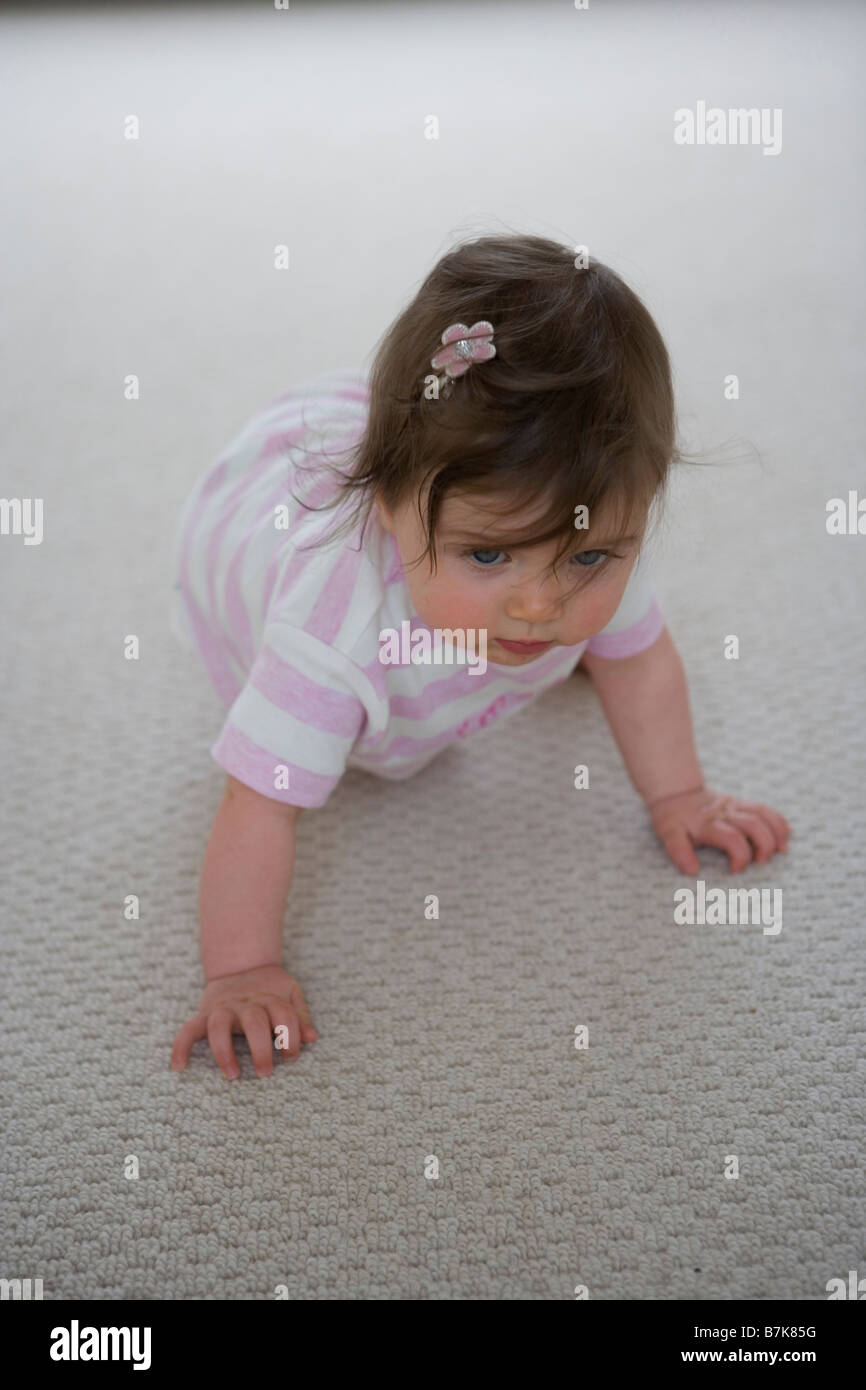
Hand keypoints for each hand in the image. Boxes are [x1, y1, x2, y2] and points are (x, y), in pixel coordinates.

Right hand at [170, 964, 318, 1079]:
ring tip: (232, 1075)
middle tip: (266, 1072)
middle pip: (253, 1021)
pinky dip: (181, 1046)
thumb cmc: (271, 988)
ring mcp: (223, 1008)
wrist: (242, 964)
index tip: (290, 1057)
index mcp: (270, 998)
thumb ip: (300, 1016)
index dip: (291, 1036)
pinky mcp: (205, 1014)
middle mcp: (246, 1003)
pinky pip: (188, 1029)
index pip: (284, 1015)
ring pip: (219, 1025)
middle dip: (260, 1047)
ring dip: (224, 1051)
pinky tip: (178, 1066)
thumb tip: (312, 1039)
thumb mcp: (290, 994)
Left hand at [648, 787, 790, 873]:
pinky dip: (778, 821)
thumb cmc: (674, 820)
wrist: (677, 795)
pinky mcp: (741, 803)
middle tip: (762, 862)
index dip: (740, 856)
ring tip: (782, 850)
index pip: (732, 838)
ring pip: (763, 814)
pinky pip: (765, 809)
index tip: (736, 871)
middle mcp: (725, 813)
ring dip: (776, 832)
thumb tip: (692, 871)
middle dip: (764, 844)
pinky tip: (786, 834)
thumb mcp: (669, 835)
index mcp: (709, 823)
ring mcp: (735, 806)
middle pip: (754, 824)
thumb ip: (679, 852)